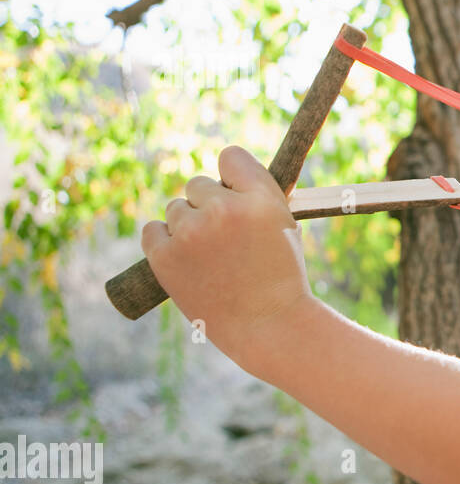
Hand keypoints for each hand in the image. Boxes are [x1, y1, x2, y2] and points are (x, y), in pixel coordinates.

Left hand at [141, 145, 312, 368]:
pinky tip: (183, 258)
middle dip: (208, 205)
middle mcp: (224, 209)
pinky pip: (151, 230)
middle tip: (225, 237)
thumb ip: (257, 196)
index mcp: (260, 197)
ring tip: (211, 257)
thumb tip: (229, 176)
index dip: (232, 176)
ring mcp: (191, 232)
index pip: (230, 157)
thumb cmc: (282, 277)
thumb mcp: (284, 226)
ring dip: (187, 226)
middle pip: (198, 184)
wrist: (270, 326)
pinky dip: (164, 241)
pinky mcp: (164, 256)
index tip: (233, 192)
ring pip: (175, 209)